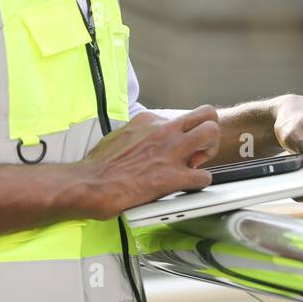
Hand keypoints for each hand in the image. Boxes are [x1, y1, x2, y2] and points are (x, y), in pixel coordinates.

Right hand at [79, 105, 220, 217]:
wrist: (90, 184)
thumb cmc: (99, 165)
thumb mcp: (119, 136)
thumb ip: (139, 135)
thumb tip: (145, 142)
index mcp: (149, 120)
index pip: (180, 118)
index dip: (182, 135)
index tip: (176, 147)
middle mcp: (164, 130)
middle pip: (206, 114)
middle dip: (208, 132)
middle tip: (199, 150)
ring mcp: (171, 151)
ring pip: (212, 134)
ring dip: (210, 151)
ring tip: (198, 164)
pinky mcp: (173, 176)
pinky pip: (204, 176)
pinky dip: (199, 183)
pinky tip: (188, 187)